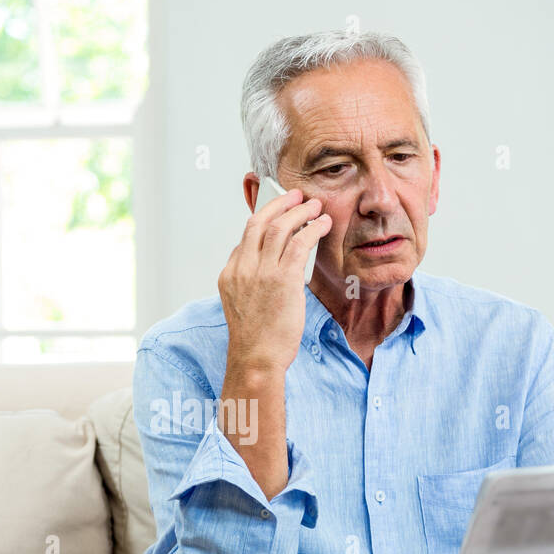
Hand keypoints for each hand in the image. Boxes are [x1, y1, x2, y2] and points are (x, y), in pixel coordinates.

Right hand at [218, 187, 331, 374]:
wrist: (257, 358)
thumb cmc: (256, 339)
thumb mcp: (243, 306)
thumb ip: (251, 282)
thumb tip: (269, 265)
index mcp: (230, 275)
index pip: (245, 237)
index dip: (263, 219)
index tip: (278, 212)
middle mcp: (242, 268)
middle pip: (258, 222)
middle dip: (279, 203)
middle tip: (296, 195)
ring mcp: (261, 272)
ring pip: (280, 227)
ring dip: (299, 211)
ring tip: (314, 205)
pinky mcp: (283, 279)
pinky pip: (300, 242)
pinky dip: (313, 228)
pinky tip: (323, 224)